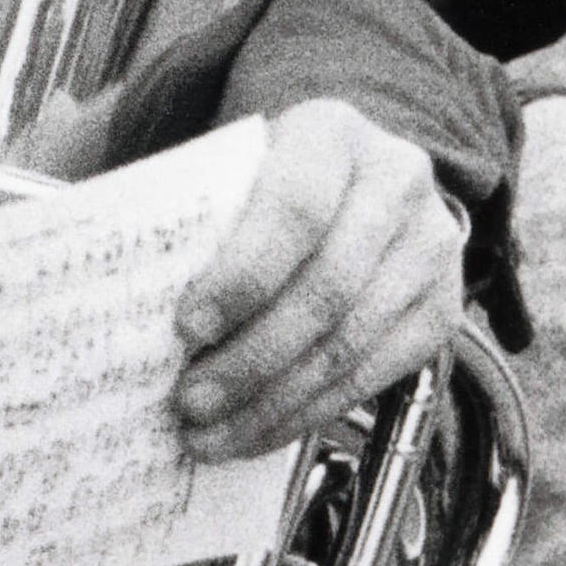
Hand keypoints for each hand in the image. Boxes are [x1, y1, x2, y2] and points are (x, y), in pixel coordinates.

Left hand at [173, 101, 463, 459]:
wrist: (353, 182)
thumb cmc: (267, 185)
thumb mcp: (233, 174)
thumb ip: (195, 222)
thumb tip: (124, 306)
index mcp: (331, 133)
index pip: (295, 209)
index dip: (242, 276)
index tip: (187, 329)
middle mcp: (396, 181)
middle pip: (326, 289)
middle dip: (251, 358)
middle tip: (189, 401)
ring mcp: (429, 246)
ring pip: (351, 342)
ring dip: (274, 400)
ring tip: (211, 432)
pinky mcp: (441, 306)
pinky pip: (375, 374)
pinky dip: (310, 411)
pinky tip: (259, 430)